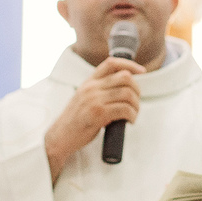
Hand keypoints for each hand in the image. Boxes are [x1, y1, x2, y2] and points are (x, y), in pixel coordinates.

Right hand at [44, 56, 144, 182]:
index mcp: (88, 82)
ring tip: (133, 115)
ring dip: (136, 106)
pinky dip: (132, 116)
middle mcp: (91, 88)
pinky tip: (129, 121)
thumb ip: (100, 92)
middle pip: (125, 77)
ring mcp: (94, 100)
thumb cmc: (75, 121)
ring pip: (127, 94)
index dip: (129, 64)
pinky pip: (124, 109)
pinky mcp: (98, 114)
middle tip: (136, 103)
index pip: (111, 63)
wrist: (60, 137)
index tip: (142, 71)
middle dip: (137, 90)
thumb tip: (125, 91)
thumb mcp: (84, 99)